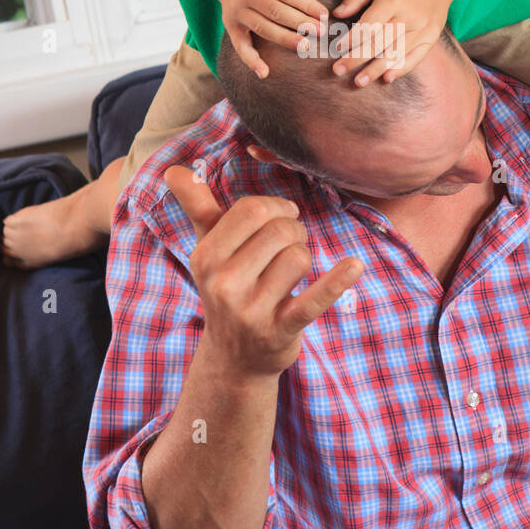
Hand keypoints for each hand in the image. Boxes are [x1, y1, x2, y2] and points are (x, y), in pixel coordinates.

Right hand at [163, 166, 363, 378]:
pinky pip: (314, 299)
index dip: (275, 208)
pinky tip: (355, 266)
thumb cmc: (226, 288)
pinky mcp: (281, 330)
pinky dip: (337, 282)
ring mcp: (251, 310)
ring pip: (299, 257)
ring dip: (305, 258)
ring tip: (293, 271)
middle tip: (289, 247)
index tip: (280, 219)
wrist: (234, 358)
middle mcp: (223, 284)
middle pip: (280, 230)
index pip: (252, 210)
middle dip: (294, 231)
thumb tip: (174, 170)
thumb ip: (196, 208)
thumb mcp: (208, 250)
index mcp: (205, 258)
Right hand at [213, 0, 328, 77]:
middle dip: (300, 23)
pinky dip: (250, 60)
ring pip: (263, 28)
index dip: (307, 5)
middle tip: (321, 32)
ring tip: (305, 47)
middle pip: (277, 11)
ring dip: (284, 39)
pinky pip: (240, 45)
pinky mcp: (231, 26)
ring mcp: (238, 12)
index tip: (325, 15)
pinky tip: (264, 73)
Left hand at [329, 0, 452, 84]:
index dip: (352, 38)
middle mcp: (409, 16)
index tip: (336, 48)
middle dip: (356, 58)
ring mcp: (422, 29)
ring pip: (395, 53)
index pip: (369, 24)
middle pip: (379, 42)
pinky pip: (416, 57)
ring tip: (358, 82)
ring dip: (375, 70)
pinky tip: (387, 78)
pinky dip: (401, 69)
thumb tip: (337, 14)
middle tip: (337, 70)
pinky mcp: (432, 37)